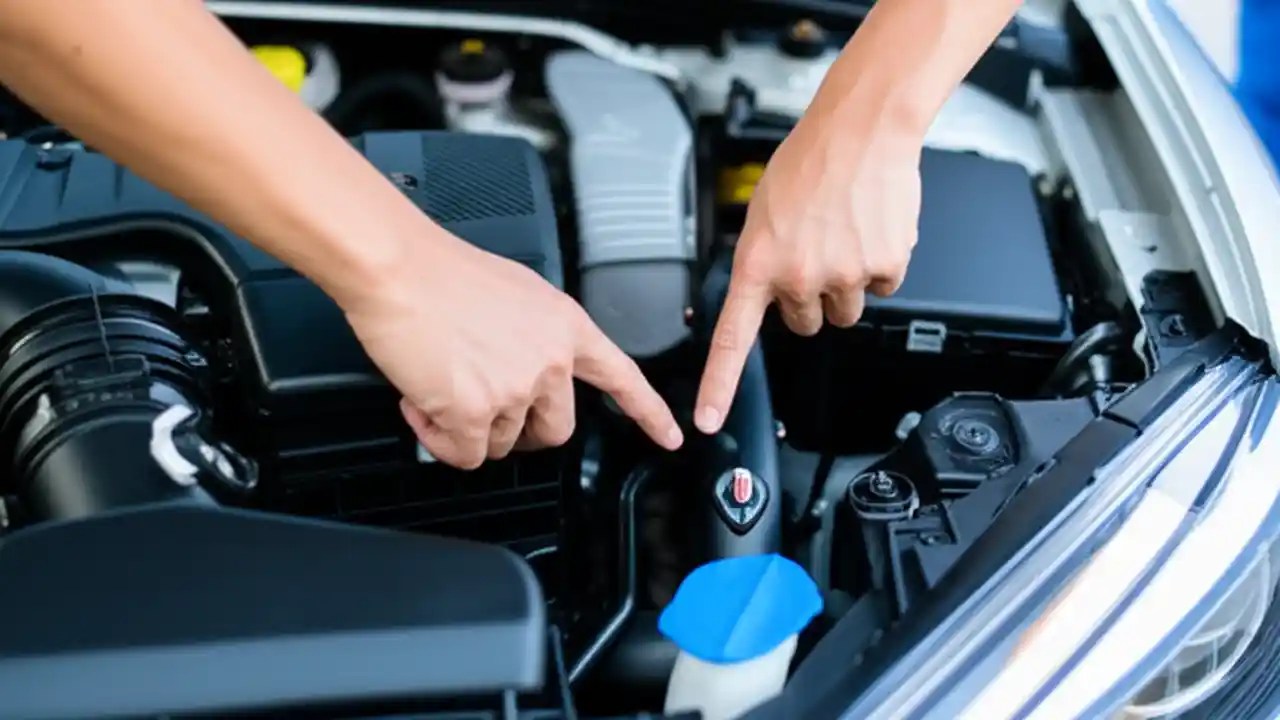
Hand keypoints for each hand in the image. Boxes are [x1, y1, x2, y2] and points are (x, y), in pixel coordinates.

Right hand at [344, 234, 683, 468]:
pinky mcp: (475, 412)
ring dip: (468, 430)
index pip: (622, 377)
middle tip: (487, 415)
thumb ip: (533, 333)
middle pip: (556, 431)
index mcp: (566, 326)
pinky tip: (422, 407)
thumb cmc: (441, 272)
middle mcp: (550, 360)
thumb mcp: (515, 293)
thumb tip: (520, 365)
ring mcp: (516, 389)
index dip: (649, 413)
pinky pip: (464, 455)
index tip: (671, 436)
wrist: (398, 268)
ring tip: (439, 389)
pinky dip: (440, 441)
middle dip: (520, 432)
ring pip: (501, 444)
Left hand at [694, 118, 921, 433]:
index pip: (733, 339)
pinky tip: (871, 229)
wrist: (863, 129)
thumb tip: (774, 293)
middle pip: (805, 324)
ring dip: (845, 284)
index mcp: (758, 264)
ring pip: (845, 311)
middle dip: (810, 297)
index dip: (720, 386)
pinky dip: (879, 265)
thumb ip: (765, 262)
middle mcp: (799, 278)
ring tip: (844, 236)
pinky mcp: (885, 268)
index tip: (708, 420)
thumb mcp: (763, 214)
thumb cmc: (809, 162)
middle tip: (816, 252)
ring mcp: (844, 276)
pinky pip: (882, 288)